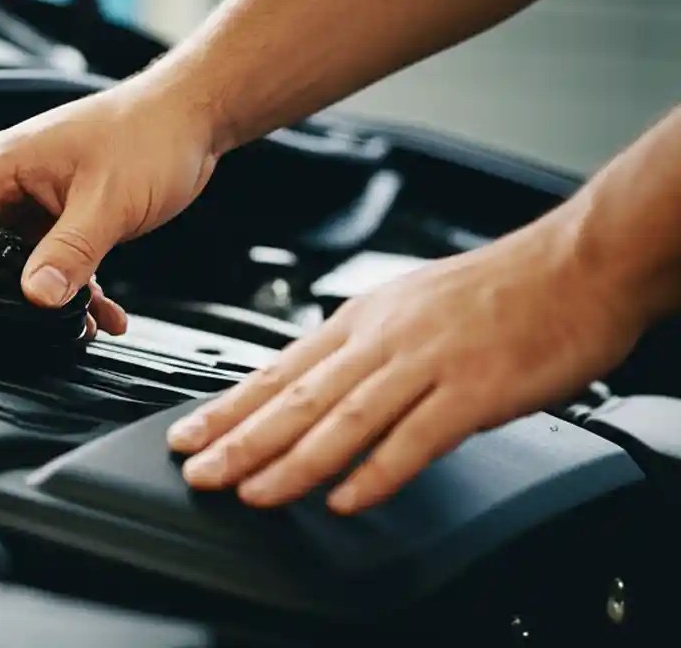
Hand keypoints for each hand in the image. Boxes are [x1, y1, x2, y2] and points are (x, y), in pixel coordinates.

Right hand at [0, 77, 220, 335]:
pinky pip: (54, 258)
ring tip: (72, 327)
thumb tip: (35, 297)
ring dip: (43, 297)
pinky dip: (72, 286)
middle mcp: (13, 180)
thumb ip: (69, 254)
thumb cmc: (150, 134)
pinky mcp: (67, 209)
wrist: (194, 115)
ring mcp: (40, 195)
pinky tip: (101, 308)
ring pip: (20, 260)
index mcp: (3, 167)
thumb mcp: (107, 204)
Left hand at [166, 217, 647, 514]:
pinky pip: (415, 438)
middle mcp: (383, 340)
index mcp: (360, 319)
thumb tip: (310, 387)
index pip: (278, 370)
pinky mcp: (472, 390)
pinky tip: (346, 499)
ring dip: (291, 461)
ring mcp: (425, 364)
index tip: (187, 435)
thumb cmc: (494, 288)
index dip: (228, 408)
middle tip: (199, 470)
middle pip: (297, 398)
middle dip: (240, 440)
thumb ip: (357, 350)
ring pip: (343, 420)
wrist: (576, 265)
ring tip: (251, 491)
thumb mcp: (404, 307)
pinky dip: (377, 472)